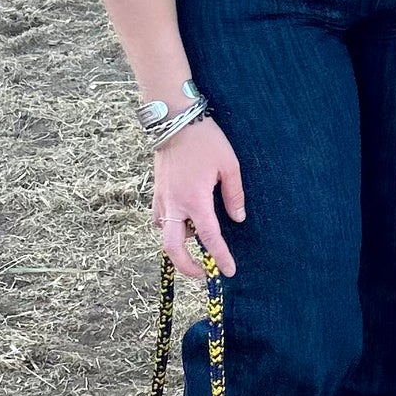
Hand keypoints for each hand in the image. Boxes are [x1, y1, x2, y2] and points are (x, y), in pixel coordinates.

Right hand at [151, 116, 244, 282]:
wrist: (174, 119)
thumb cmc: (205, 140)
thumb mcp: (229, 165)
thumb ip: (234, 195)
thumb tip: (238, 218)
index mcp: (195, 200)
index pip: (209, 238)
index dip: (220, 257)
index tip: (229, 271)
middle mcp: (175, 204)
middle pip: (173, 248)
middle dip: (186, 267)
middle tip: (202, 275)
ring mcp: (162, 199)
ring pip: (166, 234)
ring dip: (180, 245)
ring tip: (197, 246)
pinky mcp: (157, 191)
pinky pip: (160, 219)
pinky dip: (171, 227)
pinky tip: (183, 223)